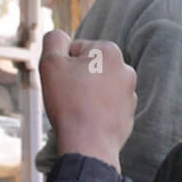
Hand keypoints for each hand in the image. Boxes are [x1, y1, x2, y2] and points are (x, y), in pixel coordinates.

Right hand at [39, 30, 134, 170]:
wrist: (89, 144)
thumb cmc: (69, 102)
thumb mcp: (51, 62)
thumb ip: (54, 40)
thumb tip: (61, 37)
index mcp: (109, 51)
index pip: (74, 50)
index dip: (62, 65)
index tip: (62, 82)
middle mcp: (126, 69)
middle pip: (88, 69)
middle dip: (76, 79)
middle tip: (68, 97)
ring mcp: (130, 93)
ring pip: (96, 88)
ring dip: (85, 95)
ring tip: (78, 110)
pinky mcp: (129, 114)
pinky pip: (104, 107)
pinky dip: (95, 112)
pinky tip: (87, 122)